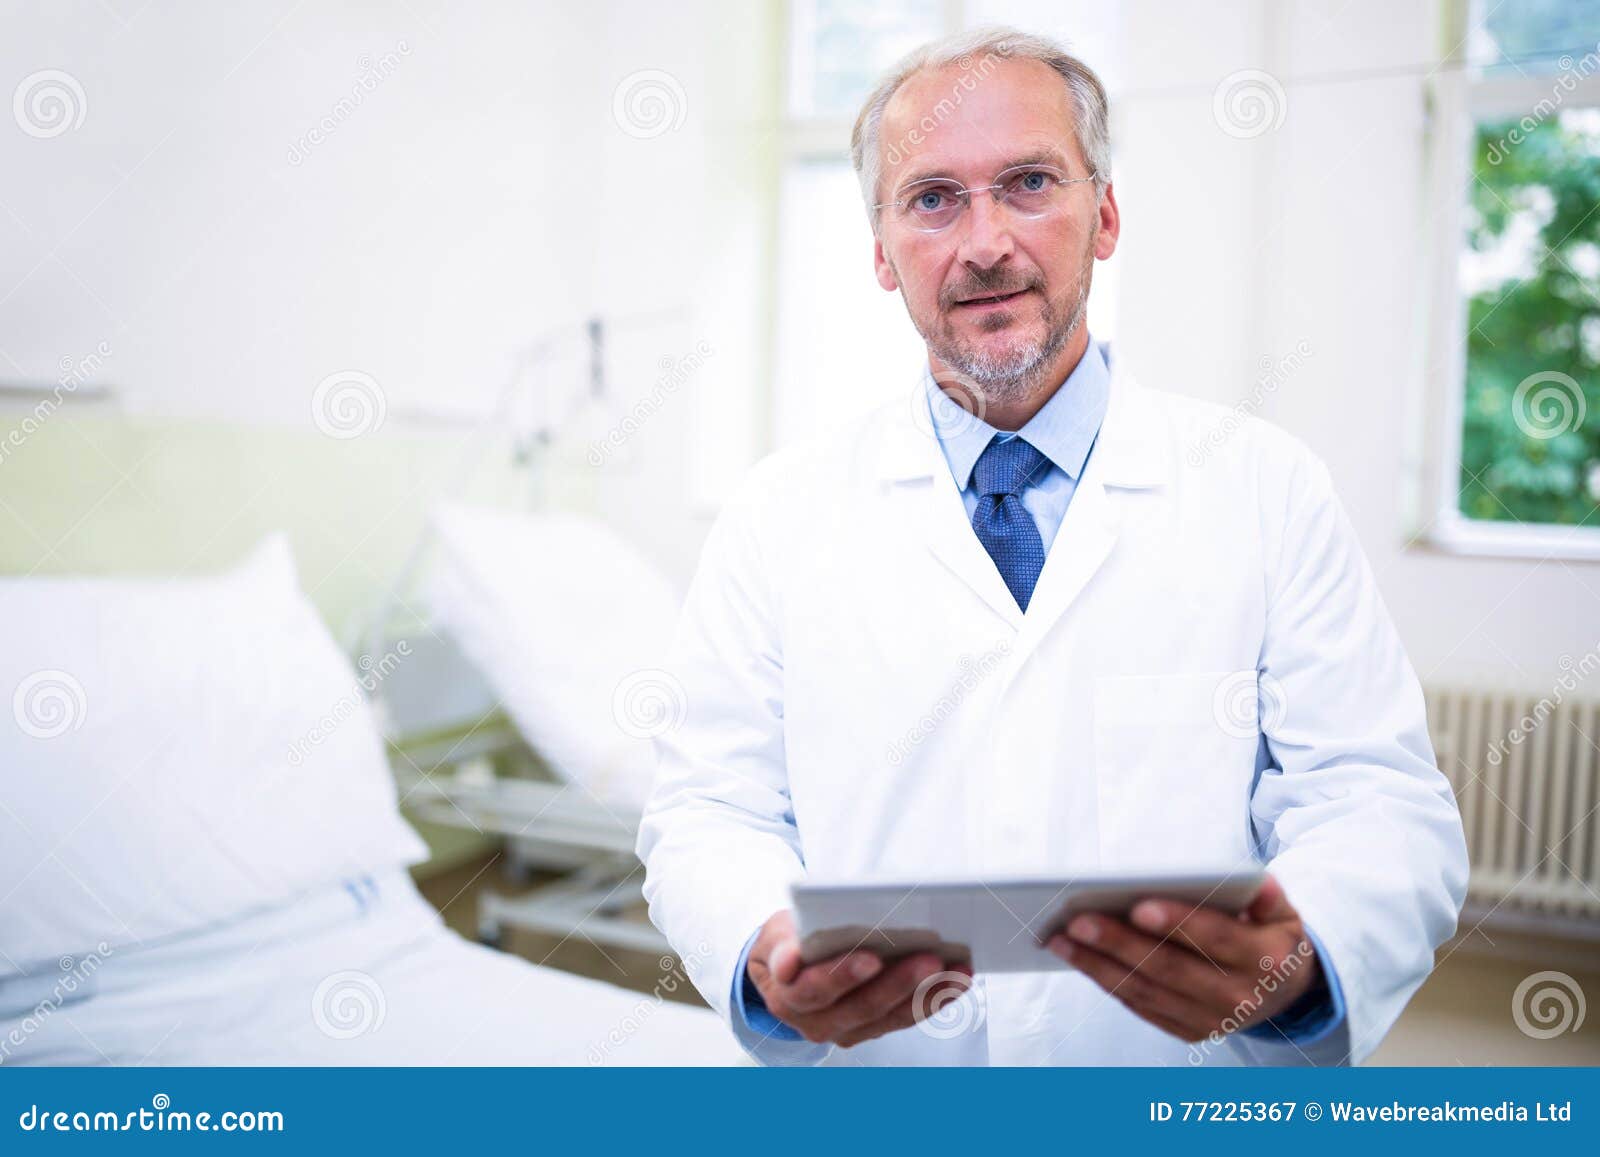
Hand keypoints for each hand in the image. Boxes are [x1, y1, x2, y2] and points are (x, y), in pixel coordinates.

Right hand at [745, 910, 972, 1047]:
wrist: (786, 970)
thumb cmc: (786, 942)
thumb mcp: (774, 935)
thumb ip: (781, 945)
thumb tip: (790, 959)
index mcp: (788, 995)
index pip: (814, 989)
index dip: (842, 975)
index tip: (871, 957)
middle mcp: (816, 1022)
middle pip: (860, 1006)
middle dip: (898, 982)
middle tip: (929, 957)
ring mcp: (846, 1029)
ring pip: (890, 1015)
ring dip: (926, 991)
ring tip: (955, 966)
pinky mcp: (872, 1028)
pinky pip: (906, 1017)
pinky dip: (934, 997)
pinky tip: (957, 977)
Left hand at [1046, 875, 1320, 1041]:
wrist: (1286, 991)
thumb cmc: (1271, 938)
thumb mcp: (1282, 912)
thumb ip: (1267, 897)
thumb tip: (1256, 884)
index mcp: (1265, 961)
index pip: (1216, 939)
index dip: (1178, 923)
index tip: (1138, 907)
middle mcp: (1238, 997)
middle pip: (1170, 969)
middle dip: (1120, 944)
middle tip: (1077, 921)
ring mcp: (1211, 1020)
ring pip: (1147, 992)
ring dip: (1099, 966)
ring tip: (1060, 940)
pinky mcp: (1189, 1032)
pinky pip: (1142, 1007)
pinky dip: (1109, 983)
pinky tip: (1081, 960)